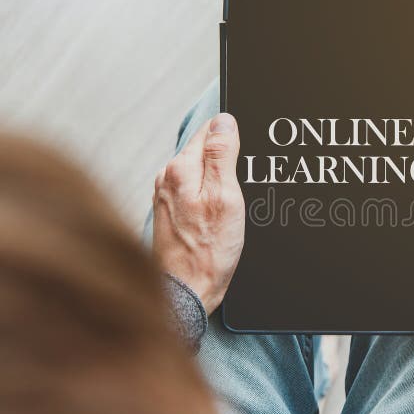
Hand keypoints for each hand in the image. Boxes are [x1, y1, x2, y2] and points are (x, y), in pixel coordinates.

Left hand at [153, 113, 244, 314]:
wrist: (185, 292)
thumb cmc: (208, 251)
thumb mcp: (226, 197)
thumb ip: (223, 155)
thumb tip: (224, 120)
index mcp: (180, 168)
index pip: (209, 130)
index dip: (234, 137)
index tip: (248, 154)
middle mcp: (165, 178)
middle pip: (202, 150)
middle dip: (226, 158)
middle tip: (245, 184)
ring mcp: (164, 196)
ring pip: (198, 171)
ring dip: (218, 178)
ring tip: (234, 200)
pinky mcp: (168, 213)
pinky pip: (193, 190)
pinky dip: (209, 194)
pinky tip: (219, 213)